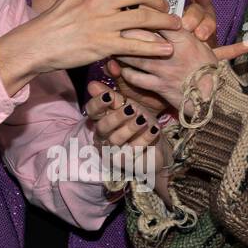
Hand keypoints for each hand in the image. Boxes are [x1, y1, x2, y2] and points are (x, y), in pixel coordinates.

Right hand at [0, 0, 182, 95]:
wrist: (37, 44)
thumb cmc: (54, 23)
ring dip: (165, 22)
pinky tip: (166, 49)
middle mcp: (98, 1)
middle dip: (159, 0)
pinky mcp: (104, 45)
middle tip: (167, 6)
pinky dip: (155, 48)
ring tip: (176, 25)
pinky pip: (136, 45)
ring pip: (144, 18)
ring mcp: (102, 23)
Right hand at [84, 79, 171, 198]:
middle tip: (131, 108)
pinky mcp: (126, 162)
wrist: (156, 143)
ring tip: (143, 119)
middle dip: (116, 117)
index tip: (109, 95)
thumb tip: (92, 84)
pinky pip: (133, 151)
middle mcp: (103, 137)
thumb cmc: (138, 121)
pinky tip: (154, 130)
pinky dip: (144, 139)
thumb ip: (112, 96)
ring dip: (130, 128)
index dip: (97, 103)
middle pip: (102, 127)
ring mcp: (113, 151)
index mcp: (100, 119)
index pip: (91, 111)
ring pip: (116, 141)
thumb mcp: (127, 105)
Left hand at [115, 23, 247, 114]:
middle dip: (126, 30)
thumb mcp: (201, 45)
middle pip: (141, 36)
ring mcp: (163, 70)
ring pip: (134, 57)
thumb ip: (184, 33)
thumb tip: (172, 19)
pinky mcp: (158, 86)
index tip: (133, 8)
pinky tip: (121, 69)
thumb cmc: (207, 68)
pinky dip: (126, 73)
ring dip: (121, 51)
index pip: (159, 20)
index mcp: (183, 39)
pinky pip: (136, 78)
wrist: (211, 96)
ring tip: (113, 45)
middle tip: (115, 26)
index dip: (144, 13)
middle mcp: (171, 52)